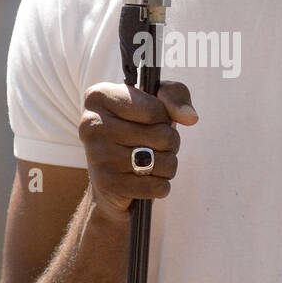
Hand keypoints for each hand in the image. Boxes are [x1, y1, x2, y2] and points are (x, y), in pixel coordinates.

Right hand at [78, 79, 198, 224]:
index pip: (156, 109)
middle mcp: (91, 123)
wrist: (110, 180)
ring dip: (167, 165)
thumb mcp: (156, 103)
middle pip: (163, 135)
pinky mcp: (107, 184)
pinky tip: (146, 181)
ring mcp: (97, 155)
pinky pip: (157, 186)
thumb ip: (175, 96)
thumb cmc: (136, 132)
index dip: (165, 118)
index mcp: (99, 96)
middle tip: (153, 145)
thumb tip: (190, 117)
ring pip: (164, 162)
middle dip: (169, 143)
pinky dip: (160, 186)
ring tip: (150, 162)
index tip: (151, 120)